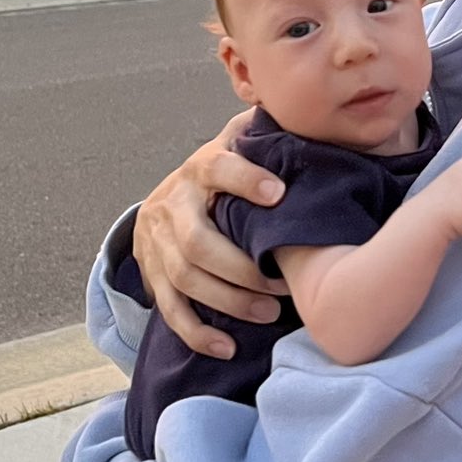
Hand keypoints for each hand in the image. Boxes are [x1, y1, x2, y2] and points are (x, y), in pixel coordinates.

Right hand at [132, 110, 289, 358]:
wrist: (166, 197)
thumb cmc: (223, 174)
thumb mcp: (240, 146)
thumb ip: (267, 134)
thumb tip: (310, 113)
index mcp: (201, 169)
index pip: (219, 169)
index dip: (245, 180)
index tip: (280, 194)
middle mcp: (172, 204)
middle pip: (197, 242)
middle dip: (241, 269)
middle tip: (282, 286)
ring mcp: (156, 242)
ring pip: (184, 278)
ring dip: (227, 301)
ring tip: (269, 313)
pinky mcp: (151, 274)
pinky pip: (169, 309)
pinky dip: (196, 332)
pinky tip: (227, 348)